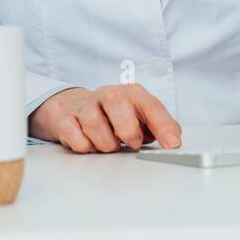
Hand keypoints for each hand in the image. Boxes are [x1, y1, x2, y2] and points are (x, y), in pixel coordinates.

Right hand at [28, 83, 181, 152]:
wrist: (74, 108)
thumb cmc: (113, 116)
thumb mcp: (139, 117)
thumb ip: (158, 126)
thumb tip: (173, 139)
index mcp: (131, 93)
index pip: (150, 104)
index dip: (163, 124)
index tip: (172, 144)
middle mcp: (108, 95)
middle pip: (118, 103)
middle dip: (127, 130)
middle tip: (131, 143)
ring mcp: (85, 105)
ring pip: (94, 124)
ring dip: (105, 143)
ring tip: (109, 145)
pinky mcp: (66, 118)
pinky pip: (75, 136)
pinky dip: (84, 146)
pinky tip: (89, 144)